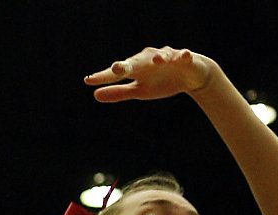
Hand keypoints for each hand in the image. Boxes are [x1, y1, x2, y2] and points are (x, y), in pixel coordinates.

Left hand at [84, 46, 215, 102]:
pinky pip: (184, 56)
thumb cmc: (160, 81)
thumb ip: (118, 92)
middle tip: (116, 69)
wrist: (189, 75)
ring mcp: (167, 57)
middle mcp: (148, 60)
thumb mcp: (139, 90)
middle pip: (136, 62)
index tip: (89, 80)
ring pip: (161, 55)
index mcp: (136, 69)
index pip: (118, 72)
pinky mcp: (184, 58)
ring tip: (155, 60)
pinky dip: (183, 56)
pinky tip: (184, 56)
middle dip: (128, 64)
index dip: (104, 76)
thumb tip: (95, 95)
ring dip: (158, 57)